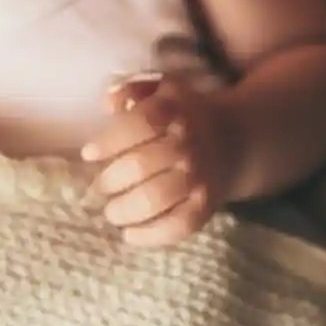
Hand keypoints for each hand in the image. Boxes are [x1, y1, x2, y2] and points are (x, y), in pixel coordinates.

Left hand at [82, 74, 234, 247]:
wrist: (237, 139)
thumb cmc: (185, 115)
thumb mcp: (163, 89)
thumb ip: (132, 89)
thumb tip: (109, 104)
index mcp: (175, 110)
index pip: (140, 123)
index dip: (110, 141)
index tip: (88, 154)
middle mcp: (188, 144)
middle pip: (141, 165)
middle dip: (111, 180)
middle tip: (99, 188)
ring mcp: (199, 176)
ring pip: (157, 198)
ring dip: (126, 209)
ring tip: (111, 212)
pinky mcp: (207, 205)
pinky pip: (180, 225)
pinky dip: (153, 235)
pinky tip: (130, 235)